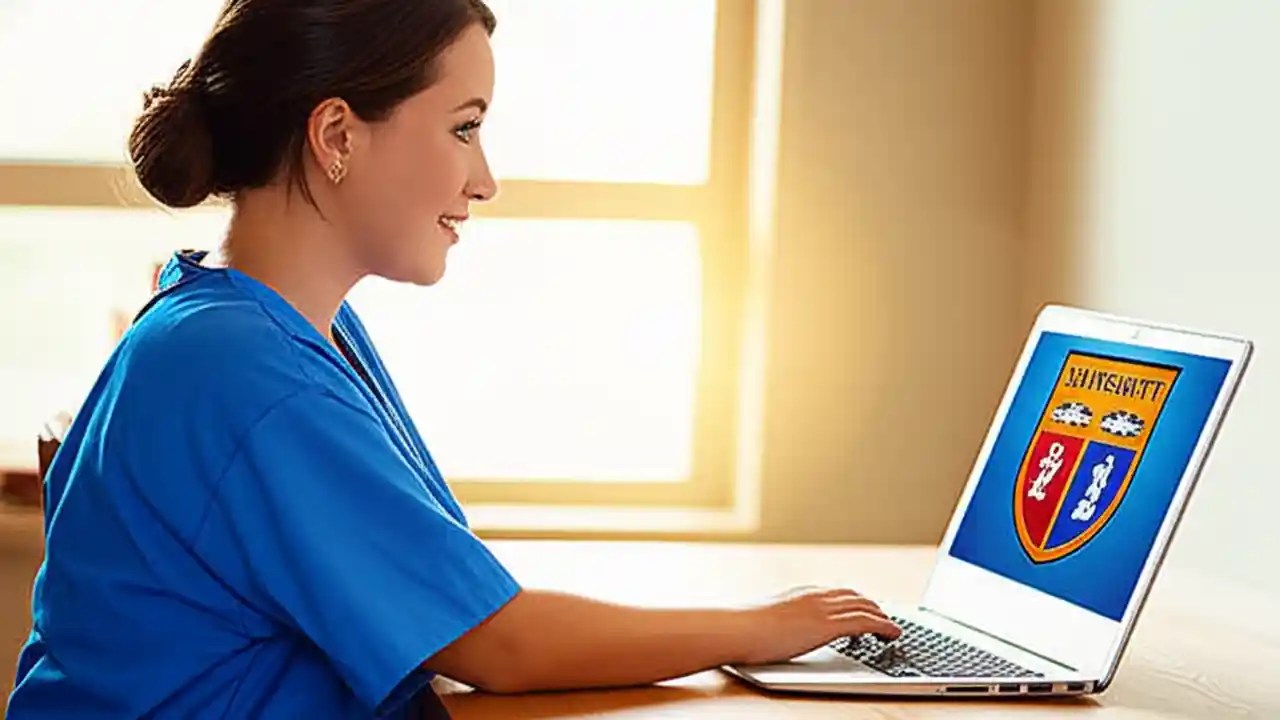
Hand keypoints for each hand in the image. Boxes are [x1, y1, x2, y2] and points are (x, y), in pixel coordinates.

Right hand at [736, 586, 900, 664]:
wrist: (737, 629)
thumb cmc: (742, 628)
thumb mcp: (763, 619)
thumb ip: (774, 620)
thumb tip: (767, 629)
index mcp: (799, 593)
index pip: (835, 593)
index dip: (853, 602)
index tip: (861, 609)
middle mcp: (814, 596)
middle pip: (855, 597)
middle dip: (872, 607)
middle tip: (882, 619)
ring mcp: (822, 609)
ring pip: (865, 607)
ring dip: (882, 617)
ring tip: (891, 629)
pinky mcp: (828, 625)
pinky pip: (865, 622)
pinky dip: (884, 626)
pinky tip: (892, 633)